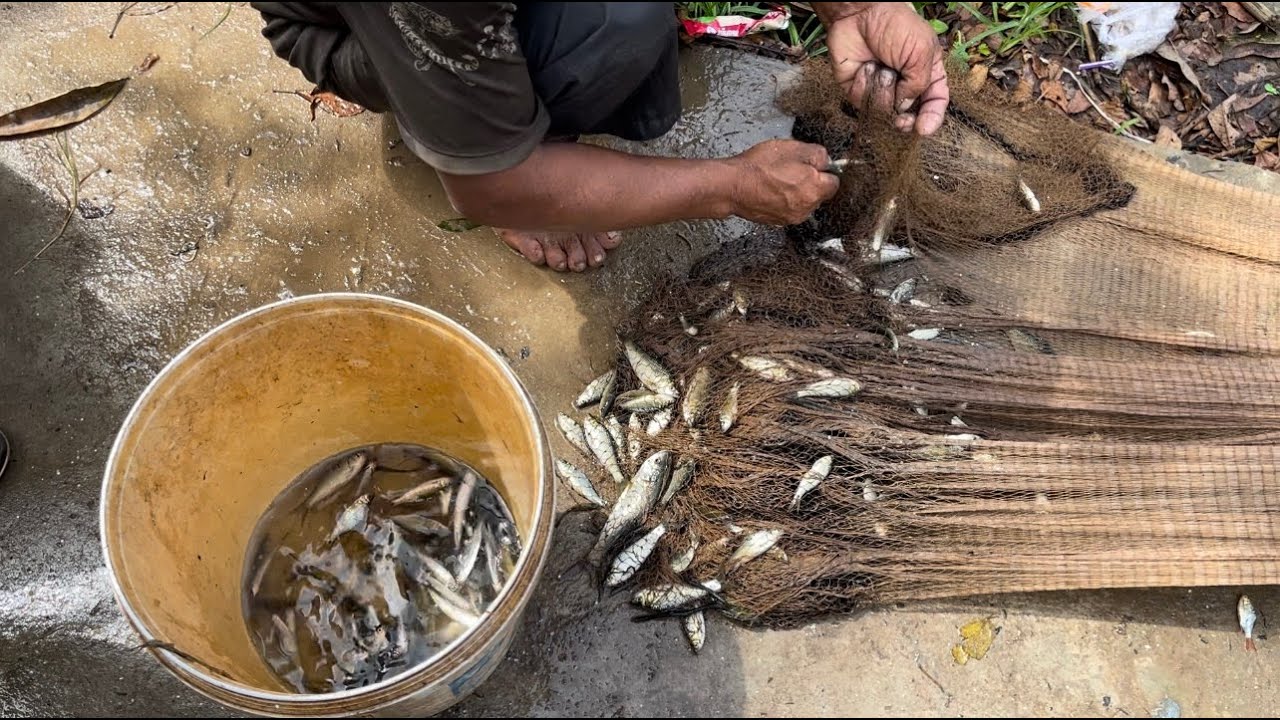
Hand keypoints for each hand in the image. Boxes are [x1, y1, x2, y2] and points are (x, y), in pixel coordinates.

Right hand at [726, 140, 839, 225]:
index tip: (812, 164)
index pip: (834, 182)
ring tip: (777, 179)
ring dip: (795, 192)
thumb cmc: (760, 167)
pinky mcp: (776, 221)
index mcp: (815, 190)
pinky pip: (787, 209)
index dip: (823, 170)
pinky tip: (769, 189)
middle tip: (790, 168)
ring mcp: (791, 217)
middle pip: (818, 194)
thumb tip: (826, 161)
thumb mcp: (794, 148)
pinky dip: (782, 200)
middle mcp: (806, 208)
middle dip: (809, 182)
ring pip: (802, 202)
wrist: (732, 186)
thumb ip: (818, 154)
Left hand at [815, 2, 948, 134]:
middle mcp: (904, 86)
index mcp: (927, 74)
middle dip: (904, 119)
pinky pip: (862, 103)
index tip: (923, 129)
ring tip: (880, 67)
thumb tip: (905, 107)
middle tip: (901, 119)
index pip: (935, 103)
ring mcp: (880, 90)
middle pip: (908, 117)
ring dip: (882, 90)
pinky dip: (863, 85)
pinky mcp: (858, 91)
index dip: (931, 119)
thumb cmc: (896, 25)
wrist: (859, 14)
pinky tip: (864, 67)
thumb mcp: (922, 50)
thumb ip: (921, 83)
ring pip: (883, 112)